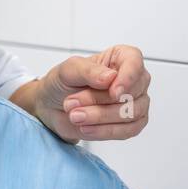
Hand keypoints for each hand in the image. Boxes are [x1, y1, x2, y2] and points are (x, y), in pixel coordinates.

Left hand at [33, 45, 150, 142]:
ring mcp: (135, 102)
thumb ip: (88, 71)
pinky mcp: (131, 124)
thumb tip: (111, 77)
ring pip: (130, 114)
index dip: (127, 78)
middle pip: (131, 93)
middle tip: (71, 103)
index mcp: (120, 58)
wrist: (52, 107)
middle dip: (98, 101)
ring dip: (98, 117)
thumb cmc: (62, 83)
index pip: (135, 62)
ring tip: (74, 116)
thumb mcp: (67, 70)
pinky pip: (127, 131)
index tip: (113, 92)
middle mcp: (133, 79)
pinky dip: (104, 131)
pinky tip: (86, 128)